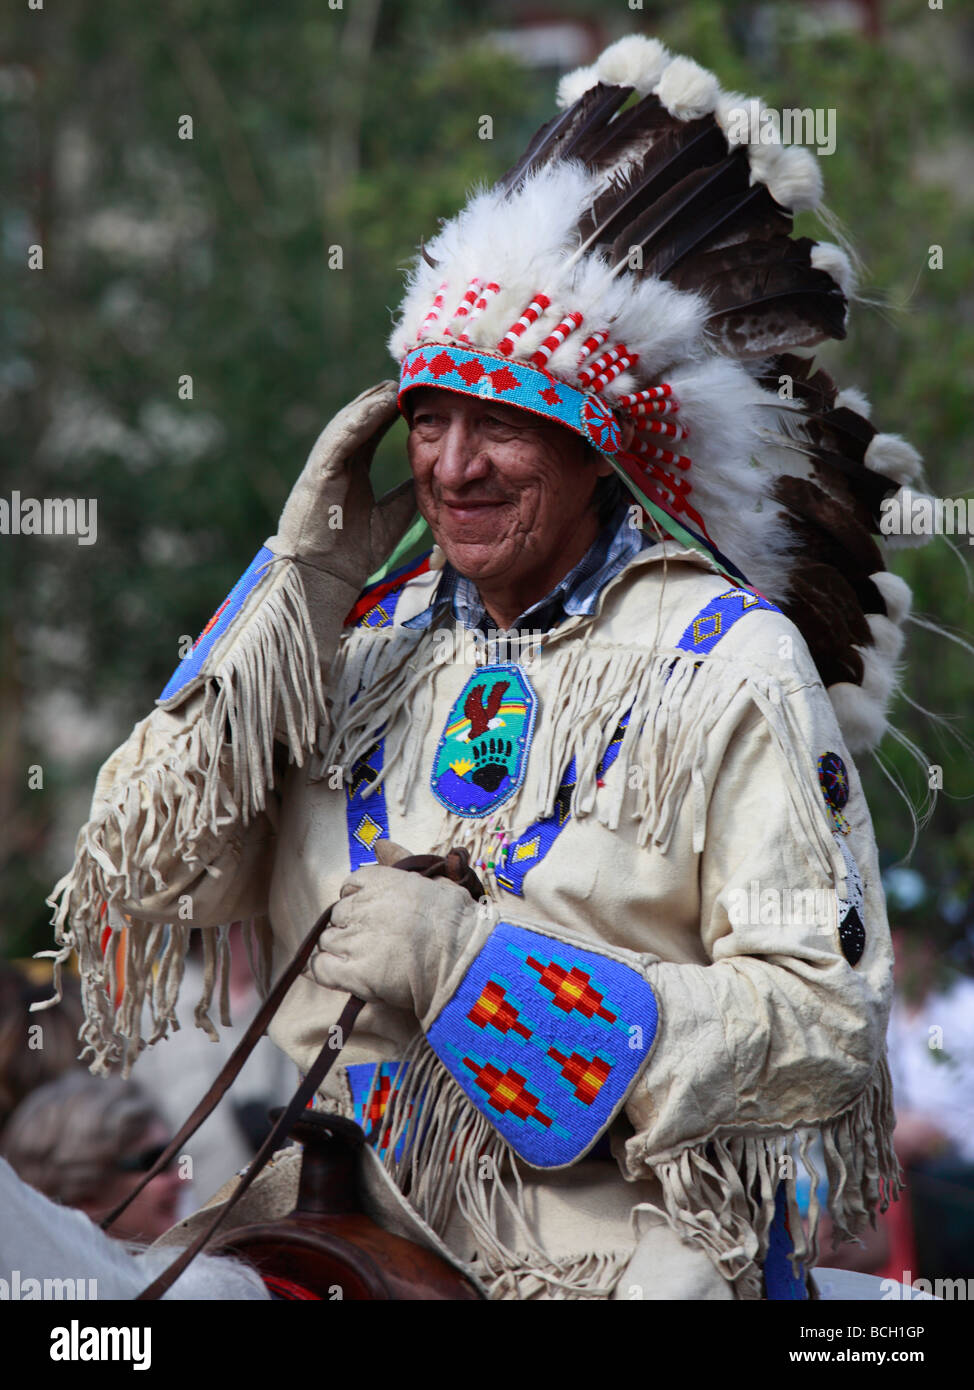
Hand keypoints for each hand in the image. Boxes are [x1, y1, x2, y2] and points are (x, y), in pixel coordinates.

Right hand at [268, 381, 416, 590]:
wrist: (323, 577)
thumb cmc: (352, 552)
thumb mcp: (392, 517)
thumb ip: (409, 494)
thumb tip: (434, 475)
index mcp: (351, 472)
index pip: (371, 433)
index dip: (389, 415)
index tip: (412, 399)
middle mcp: (336, 463)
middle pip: (358, 421)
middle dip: (378, 400)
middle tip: (403, 380)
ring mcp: (324, 465)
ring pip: (347, 424)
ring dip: (369, 404)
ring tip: (391, 386)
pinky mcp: (318, 473)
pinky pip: (338, 440)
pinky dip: (357, 422)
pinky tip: (375, 407)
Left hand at [307, 849, 489, 1022]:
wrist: (466, 961)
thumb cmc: (458, 923)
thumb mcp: (433, 882)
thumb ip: (402, 862)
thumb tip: (381, 843)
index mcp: (380, 881)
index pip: (350, 886)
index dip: (359, 902)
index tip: (373, 916)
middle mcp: (362, 907)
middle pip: (338, 915)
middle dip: (351, 927)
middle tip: (375, 942)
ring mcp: (355, 940)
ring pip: (328, 940)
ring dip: (341, 950)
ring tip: (367, 961)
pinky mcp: (353, 972)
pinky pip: (320, 968)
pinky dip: (324, 971)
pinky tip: (342, 975)